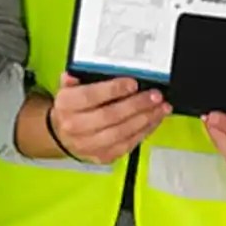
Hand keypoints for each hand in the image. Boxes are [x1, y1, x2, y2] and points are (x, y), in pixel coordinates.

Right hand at [49, 73, 170, 163]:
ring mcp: (89, 144)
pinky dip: (144, 131)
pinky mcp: (103, 156)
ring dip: (146, 119)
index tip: (133, 83)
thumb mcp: (71, 86)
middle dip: (137, 105)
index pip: (90, 96)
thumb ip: (79, 76)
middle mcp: (75, 126)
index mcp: (66, 104)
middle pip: (110, 116)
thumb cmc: (73, 108)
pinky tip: (154, 120)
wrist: (64, 134)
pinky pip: (128, 145)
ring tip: (161, 107)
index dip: (113, 90)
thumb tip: (85, 69)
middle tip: (155, 96)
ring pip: (121, 133)